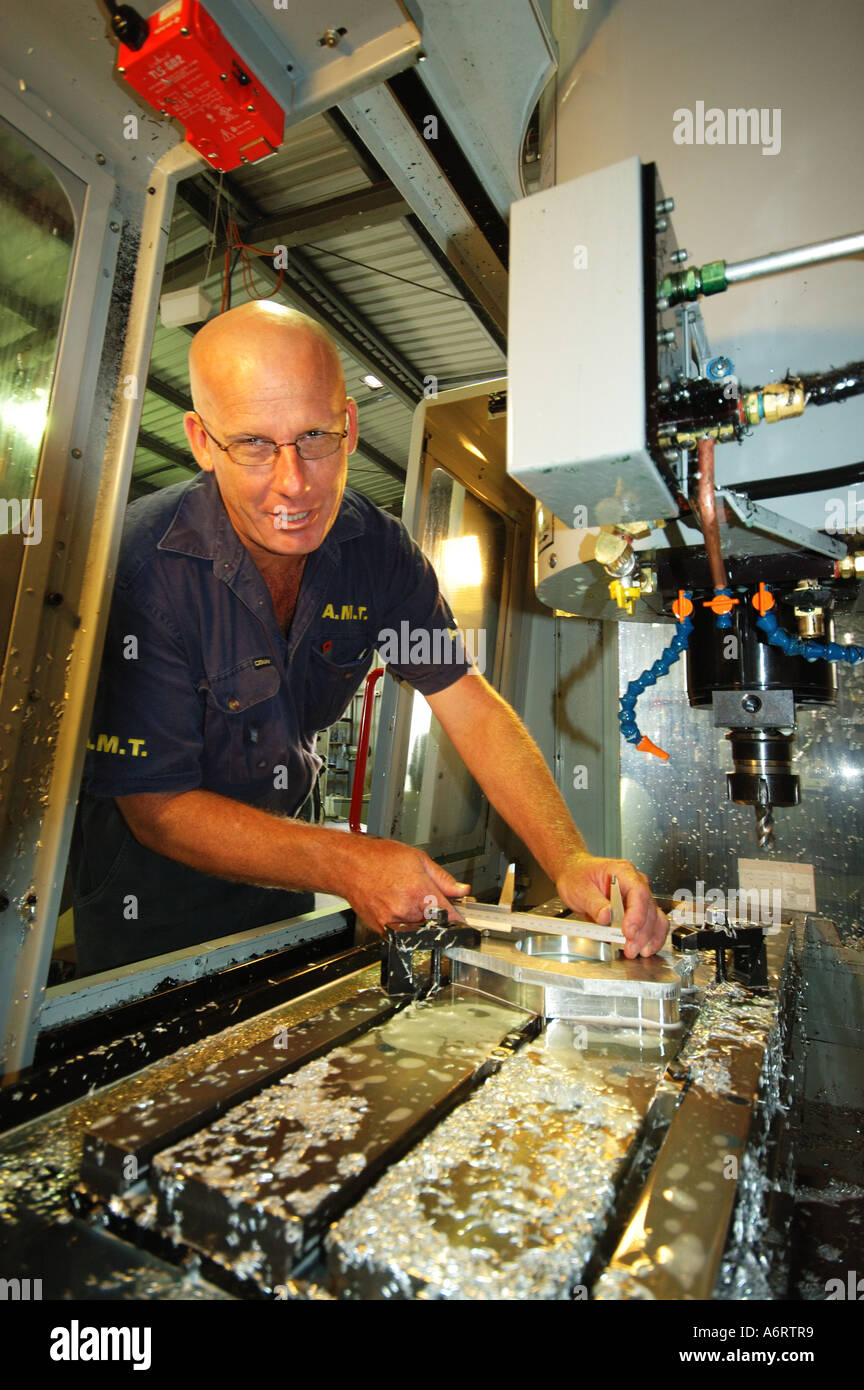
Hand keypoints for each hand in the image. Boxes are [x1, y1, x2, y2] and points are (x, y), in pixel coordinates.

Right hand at [337, 836, 469, 935]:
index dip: (459, 918)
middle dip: (435, 912)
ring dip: (418, 916)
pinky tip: (393, 902)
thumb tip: (462, 890)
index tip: (464, 920)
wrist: (348, 865)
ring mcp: (393, 921)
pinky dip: (403, 920)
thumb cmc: (377, 858)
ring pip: (418, 926)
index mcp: (419, 891)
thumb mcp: (418, 859)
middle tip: (423, 894)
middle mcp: (407, 909)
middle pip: (434, 921)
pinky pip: (401, 930)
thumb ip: (443, 879)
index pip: (450, 915)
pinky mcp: (381, 929)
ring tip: (404, 895)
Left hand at [555, 853, 667, 957]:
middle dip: (641, 933)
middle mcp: (636, 883)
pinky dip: (651, 938)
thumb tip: (607, 917)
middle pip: (649, 909)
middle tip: (630, 949)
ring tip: (636, 952)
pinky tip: (644, 948)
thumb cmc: (577, 876)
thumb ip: (594, 903)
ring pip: (655, 918)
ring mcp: (639, 897)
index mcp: (623, 872)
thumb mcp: (580, 888)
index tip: (628, 932)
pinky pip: (653, 924)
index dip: (636, 915)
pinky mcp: (638, 909)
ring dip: (649, 938)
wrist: (574, 873)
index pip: (638, 893)